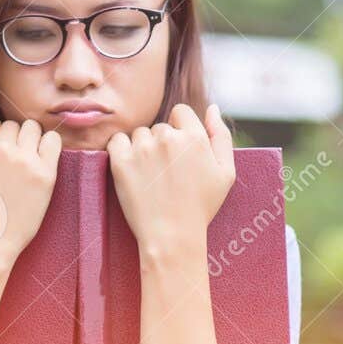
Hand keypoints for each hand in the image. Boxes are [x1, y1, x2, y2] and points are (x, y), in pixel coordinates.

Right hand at [0, 109, 60, 270]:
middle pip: (11, 125)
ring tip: (23, 161)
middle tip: (6, 165)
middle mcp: (0, 149)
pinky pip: (53, 140)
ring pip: (32, 128)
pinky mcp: (45, 174)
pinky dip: (49, 143)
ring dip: (29, 139)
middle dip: (9, 140)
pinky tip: (41, 158)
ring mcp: (24, 161)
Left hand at [106, 103, 235, 259]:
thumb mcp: (226, 173)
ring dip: (142, 149)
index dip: (180, 130)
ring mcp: (142, 149)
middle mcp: (168, 138)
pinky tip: (131, 169)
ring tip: (151, 176)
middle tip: (167, 173)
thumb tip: (212, 106)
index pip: (180, 112)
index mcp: (194, 138)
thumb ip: (220, 135)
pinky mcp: (121, 161)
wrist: (172, 236)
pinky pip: (116, 141)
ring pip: (139, 134)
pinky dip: (120, 151)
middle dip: (162, 143)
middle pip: (159, 126)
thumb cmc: (201, 207)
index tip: (179, 154)